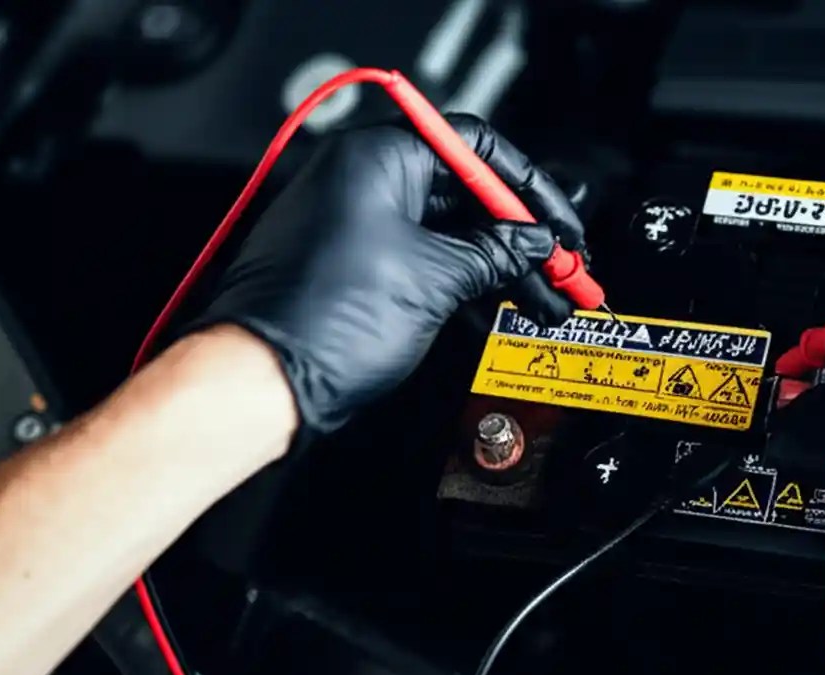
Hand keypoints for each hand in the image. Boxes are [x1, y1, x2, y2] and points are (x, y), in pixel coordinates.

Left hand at [188, 117, 583, 432]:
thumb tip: (532, 243)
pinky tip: (501, 311)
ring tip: (544, 300)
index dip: (527, 184)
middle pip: (467, 193)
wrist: (262, 379)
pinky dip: (466, 285)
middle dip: (520, 236)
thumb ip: (494, 254)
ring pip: (451, 234)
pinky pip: (427, 262)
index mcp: (379, 158)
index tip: (559, 221)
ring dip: (500, 268)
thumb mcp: (436, 277)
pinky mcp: (358, 266)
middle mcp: (367, 181)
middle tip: (563, 266)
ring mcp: (361, 224)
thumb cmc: (323, 317)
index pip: (474, 144)